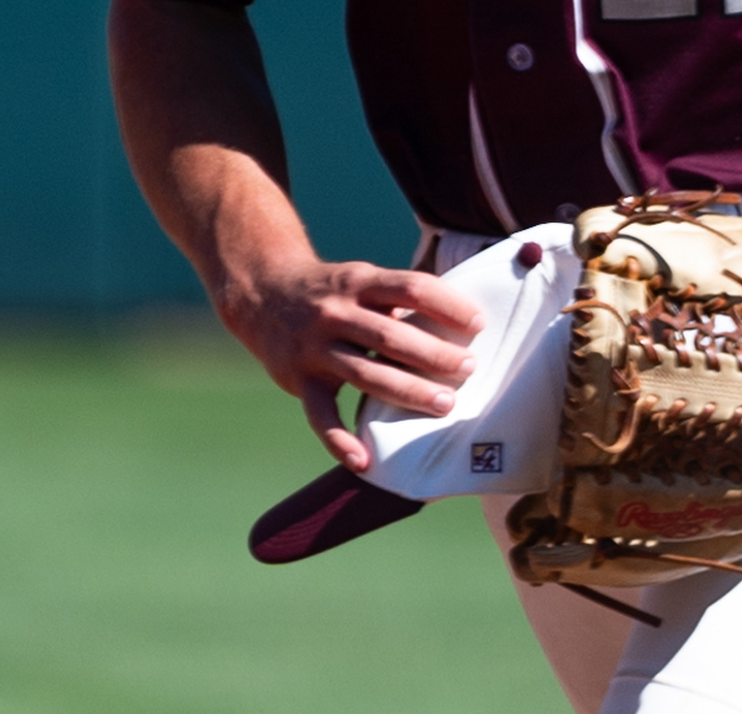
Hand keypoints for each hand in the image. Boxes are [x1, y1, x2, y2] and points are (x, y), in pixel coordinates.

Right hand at [215, 257, 482, 472]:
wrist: (262, 293)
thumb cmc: (332, 291)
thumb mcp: (361, 279)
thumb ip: (399, 298)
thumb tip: (461, 323)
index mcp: (359, 282)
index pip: (411, 287)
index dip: (448, 305)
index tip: (479, 324)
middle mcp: (335, 312)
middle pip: (392, 335)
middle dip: (435, 354)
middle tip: (469, 369)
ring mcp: (314, 347)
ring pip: (366, 374)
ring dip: (409, 391)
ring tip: (446, 404)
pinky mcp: (298, 379)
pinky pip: (321, 415)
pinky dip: (340, 441)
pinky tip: (364, 461)